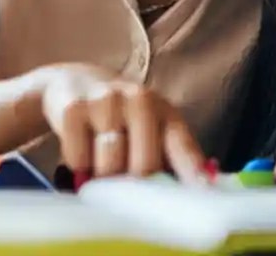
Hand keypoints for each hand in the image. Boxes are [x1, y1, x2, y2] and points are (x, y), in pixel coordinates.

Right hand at [37, 64, 204, 182]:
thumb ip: (174, 158)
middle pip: (143, 166)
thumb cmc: (122, 116)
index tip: (201, 193)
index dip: (192, 172)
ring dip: (103, 177)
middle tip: (124, 186)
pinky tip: (81, 150)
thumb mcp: (152, 129)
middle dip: (133, 185)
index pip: (182, 145)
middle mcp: (139, 100)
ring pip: (109, 166)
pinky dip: (78, 165)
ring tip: (101, 165)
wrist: (75, 81)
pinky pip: (79, 159)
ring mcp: (105, 101)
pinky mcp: (73, 109)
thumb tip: (199, 189)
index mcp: (165, 112)